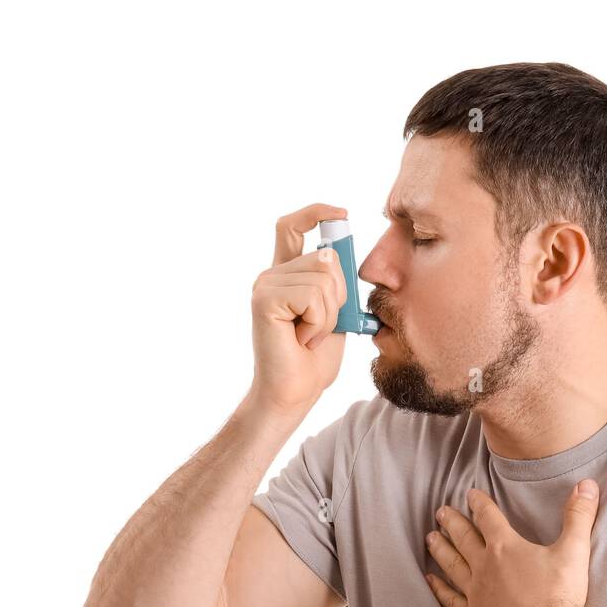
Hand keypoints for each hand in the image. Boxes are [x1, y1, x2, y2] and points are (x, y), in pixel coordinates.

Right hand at [248, 203, 349, 419]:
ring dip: (329, 315)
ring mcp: (265, 285)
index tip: (341, 214)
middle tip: (320, 328)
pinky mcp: (265, 299)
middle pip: (326, 257)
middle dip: (339, 296)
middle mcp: (272, 275)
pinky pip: (312, 296)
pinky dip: (318, 323)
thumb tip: (336, 252)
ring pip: (323, 278)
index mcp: (287, 275)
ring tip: (310, 336)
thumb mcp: (335, 314)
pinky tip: (302, 339)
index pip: (293, 227)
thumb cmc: (313, 361)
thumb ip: (335, 283)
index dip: (317, 213)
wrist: (295, 393)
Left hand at [423, 479, 598, 606]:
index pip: (487, 517)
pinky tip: (431, 581)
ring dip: (440, 549)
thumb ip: (578, 516)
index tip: (470, 494)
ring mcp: (476, 593)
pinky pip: (450, 599)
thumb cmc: (562, 597)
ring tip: (430, 538)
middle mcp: (484, 566)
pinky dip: (439, 588)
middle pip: (463, 538)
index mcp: (505, 547)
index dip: (478, 503)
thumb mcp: (575, 551)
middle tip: (441, 512)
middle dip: (452, 522)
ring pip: (452, 565)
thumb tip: (587, 484)